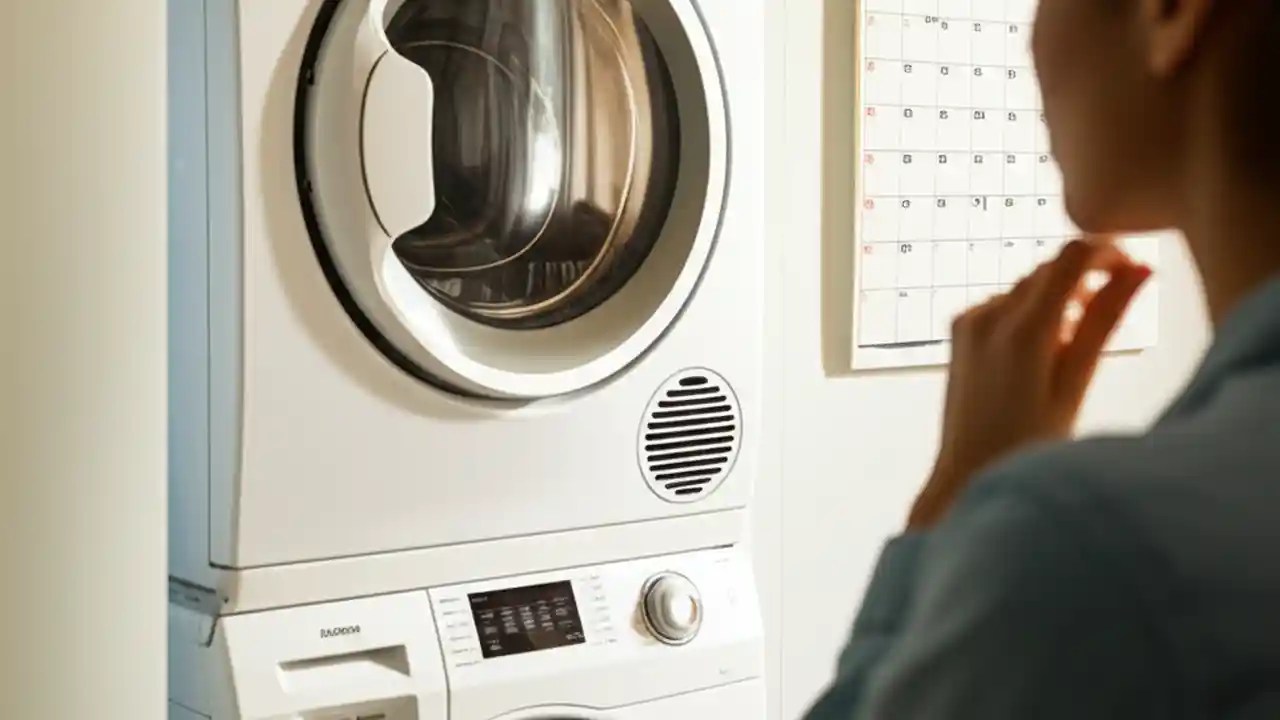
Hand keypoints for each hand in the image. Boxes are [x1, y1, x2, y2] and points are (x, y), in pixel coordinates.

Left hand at [909, 237, 1152, 528]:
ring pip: (1028, 285)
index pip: (1072, 256)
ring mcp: (969, 320)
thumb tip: (1140, 269)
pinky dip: (1029, 314)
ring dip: (1057, 300)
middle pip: (1050, 268)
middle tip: (1112, 315)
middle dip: (1085, 280)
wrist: (968, 473)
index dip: (1107, 252)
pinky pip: (1005, 303)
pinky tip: (1040, 354)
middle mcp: (989, 314)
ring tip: (1070, 350)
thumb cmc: (1030, 442)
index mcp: (1023, 329)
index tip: (1132, 268)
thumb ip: (1104, 321)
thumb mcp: (1075, 383)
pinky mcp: (959, 329)